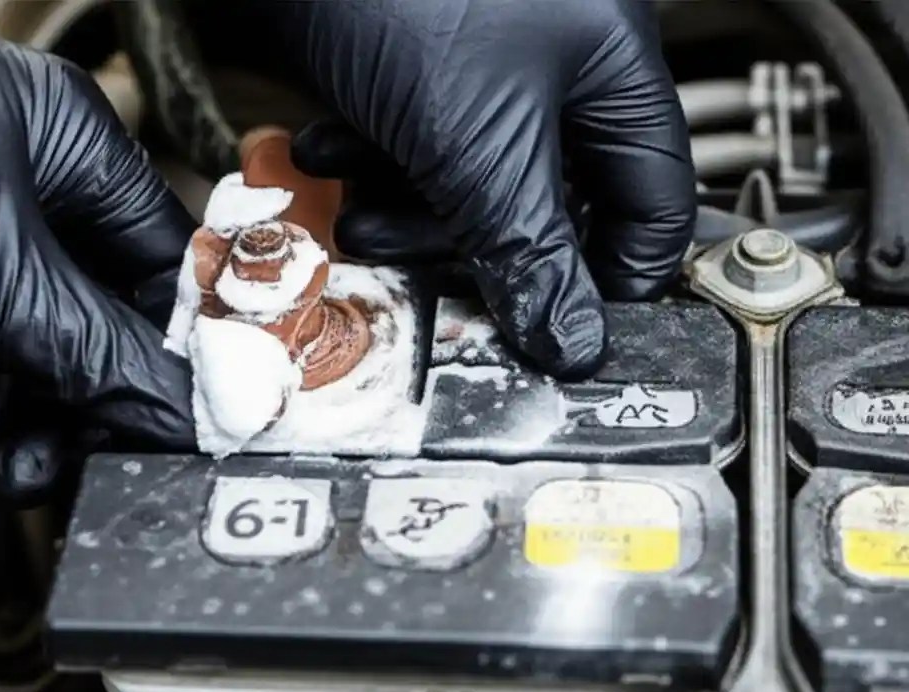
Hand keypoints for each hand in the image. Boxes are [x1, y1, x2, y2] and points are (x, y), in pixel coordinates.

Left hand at [0, 2, 195, 500]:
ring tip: (6, 450)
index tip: (167, 422)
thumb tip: (174, 407)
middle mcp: (39, 155)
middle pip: (104, 294)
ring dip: (32, 392)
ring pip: (44, 311)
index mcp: (75, 137)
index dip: (170, 351)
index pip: (165, 258)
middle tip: (78, 455)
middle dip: (86, 388)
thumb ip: (90, 351)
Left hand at [271, 0, 696, 377]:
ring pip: (467, 177)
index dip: (613, 279)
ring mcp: (482, 66)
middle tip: (419, 262)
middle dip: (472, 243)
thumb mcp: (475, 143)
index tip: (561, 328)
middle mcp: (556, 70)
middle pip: (547, 203)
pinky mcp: (415, 62)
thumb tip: (571, 338)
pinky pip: (411, 137)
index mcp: (611, 76)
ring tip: (355, 208)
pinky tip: (329, 146)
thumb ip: (526, 247)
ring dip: (405, 206)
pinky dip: (369, 157)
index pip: (652, 206)